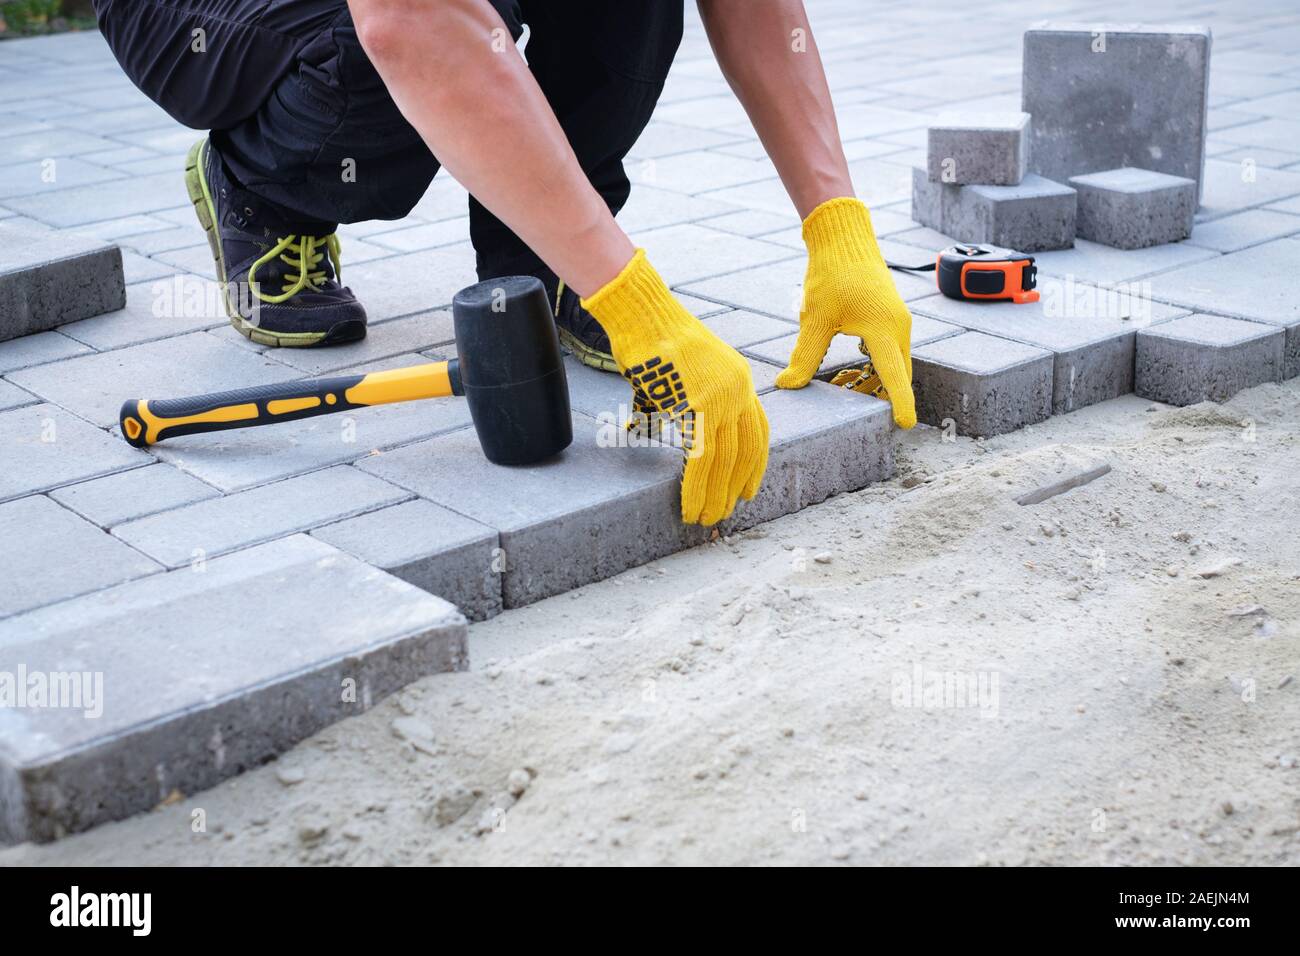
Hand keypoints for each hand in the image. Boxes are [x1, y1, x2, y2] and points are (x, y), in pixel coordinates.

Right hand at [583, 251, 768, 524]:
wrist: (642, 315)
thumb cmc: (652, 338)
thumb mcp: (683, 371)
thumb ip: (687, 401)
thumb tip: (663, 424)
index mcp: (740, 379)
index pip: (758, 431)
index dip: (754, 465)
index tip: (748, 491)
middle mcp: (739, 389)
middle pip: (744, 451)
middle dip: (732, 489)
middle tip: (722, 514)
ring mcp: (721, 397)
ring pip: (724, 460)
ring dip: (714, 496)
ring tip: (705, 519)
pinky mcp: (698, 405)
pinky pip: (700, 457)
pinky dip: (695, 486)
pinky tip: (690, 504)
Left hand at [775, 198, 915, 428]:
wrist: (845, 240)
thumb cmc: (831, 275)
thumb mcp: (814, 319)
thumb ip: (803, 355)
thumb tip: (786, 384)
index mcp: (883, 330)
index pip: (895, 376)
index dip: (901, 403)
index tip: (906, 425)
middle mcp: (898, 327)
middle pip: (898, 374)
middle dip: (884, 396)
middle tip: (861, 412)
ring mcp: (898, 321)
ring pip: (895, 362)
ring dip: (879, 381)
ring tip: (851, 392)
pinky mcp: (892, 316)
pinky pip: (891, 350)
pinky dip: (878, 365)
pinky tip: (855, 373)